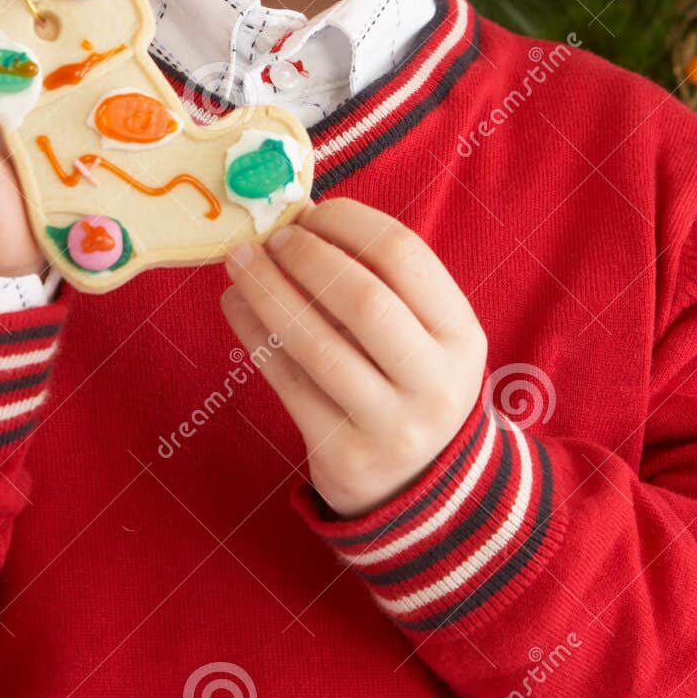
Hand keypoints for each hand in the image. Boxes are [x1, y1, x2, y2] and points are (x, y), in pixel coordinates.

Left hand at [219, 198, 487, 516]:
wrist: (421, 485)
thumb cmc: (407, 380)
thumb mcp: (418, 330)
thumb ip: (372, 276)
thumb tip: (298, 211)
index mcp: (460, 334)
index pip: (403, 255)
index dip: (347, 223)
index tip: (309, 212)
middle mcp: (435, 380)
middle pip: (363, 299)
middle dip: (307, 258)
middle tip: (271, 238)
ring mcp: (392, 425)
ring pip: (318, 346)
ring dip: (269, 292)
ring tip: (239, 262)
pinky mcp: (345, 455)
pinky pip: (289, 384)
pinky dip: (255, 336)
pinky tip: (236, 306)